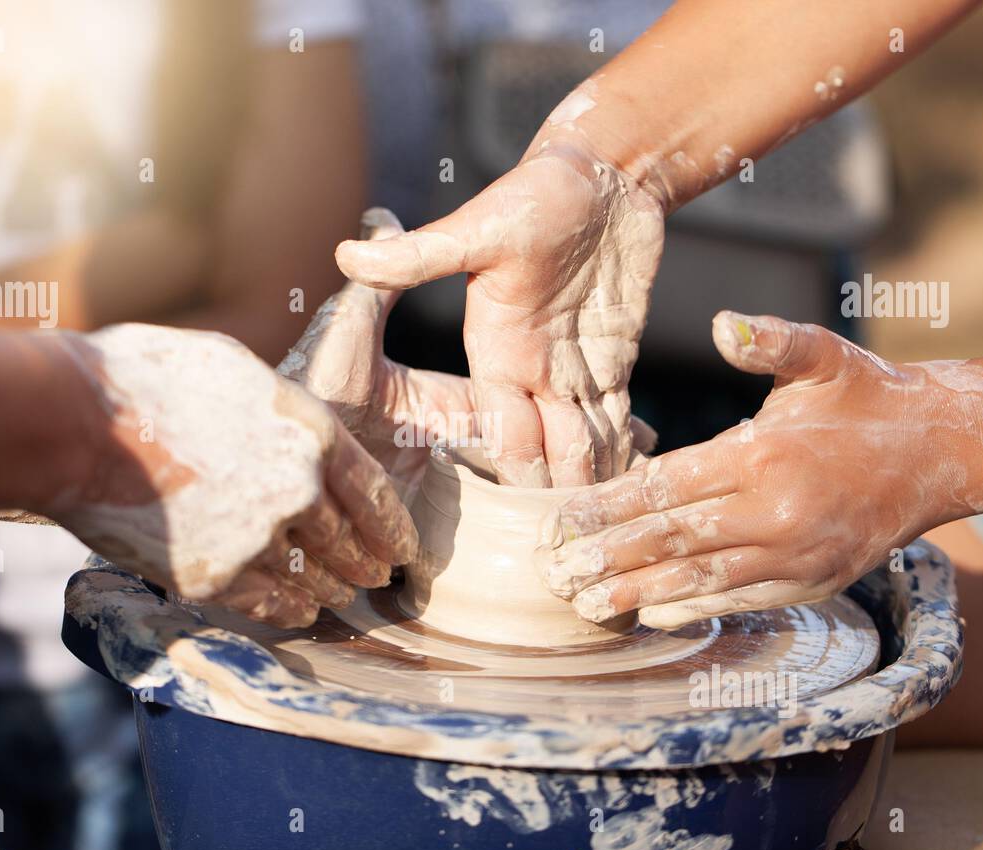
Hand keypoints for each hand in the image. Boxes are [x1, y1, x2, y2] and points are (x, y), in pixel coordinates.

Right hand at [44, 323, 415, 627]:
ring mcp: (256, 539)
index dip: (393, 528)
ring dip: (329, 592)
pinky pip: (267, 606)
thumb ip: (282, 406)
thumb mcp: (237, 367)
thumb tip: (297, 422)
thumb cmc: (148, 379)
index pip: (374, 495)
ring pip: (311, 580)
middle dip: (365, 564)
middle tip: (375, 578)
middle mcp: (298, 491)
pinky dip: (287, 613)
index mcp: (312, 434)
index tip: (402, 548)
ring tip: (336, 597)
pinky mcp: (213, 576)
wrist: (76, 424)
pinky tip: (296, 613)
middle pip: (348, 543)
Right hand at [287, 208, 659, 496]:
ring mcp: (570, 367)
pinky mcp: (610, 356)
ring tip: (615, 524)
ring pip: (582, 440)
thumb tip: (346, 252)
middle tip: (581, 543)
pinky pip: (615, 415)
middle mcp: (528, 369)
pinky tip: (637, 480)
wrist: (600, 173)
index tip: (534, 518)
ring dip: (596, 477)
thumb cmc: (535, 192)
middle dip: (561, 492)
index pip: (505, 429)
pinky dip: (624, 446)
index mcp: (494, 352)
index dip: (522, 472)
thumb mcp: (478, 227)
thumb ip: (419, 255)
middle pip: (545, 449)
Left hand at [537, 311, 982, 629]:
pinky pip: (742, 601)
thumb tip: (722, 325)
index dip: (607, 507)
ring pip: (701, 579)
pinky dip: (694, 608)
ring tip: (586, 603)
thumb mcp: (825, 356)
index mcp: (764, 455)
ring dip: (639, 594)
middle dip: (608, 558)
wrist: (944, 454)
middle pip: (672, 540)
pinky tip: (649, 615)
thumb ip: (771, 341)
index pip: (666, 487)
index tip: (558, 522)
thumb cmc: (868, 399)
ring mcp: (796, 556)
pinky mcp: (813, 583)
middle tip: (553, 573)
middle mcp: (775, 513)